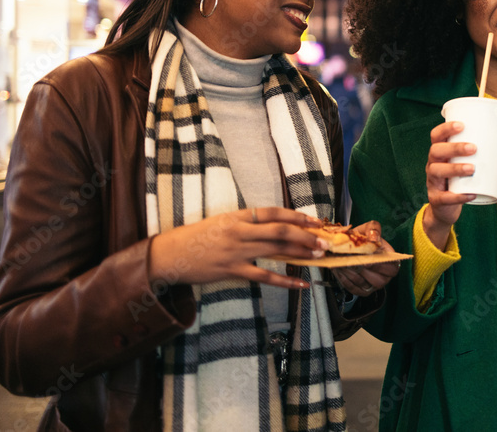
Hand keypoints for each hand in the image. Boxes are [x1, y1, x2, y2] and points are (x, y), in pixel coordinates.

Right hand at [148, 206, 328, 288]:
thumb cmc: (197, 237)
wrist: (170, 254)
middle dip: (306, 236)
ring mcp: (237, 251)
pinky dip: (285, 281)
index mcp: (238, 216)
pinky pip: (264, 276)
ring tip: (319, 255)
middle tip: (325, 241)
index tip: (316, 221)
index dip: (297, 215)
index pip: (274, 212)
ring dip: (300, 253)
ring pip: (276, 250)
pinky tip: (301, 284)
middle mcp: (240, 231)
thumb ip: (246, 223)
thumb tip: (274, 226)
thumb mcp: (222, 221)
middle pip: (281, 231)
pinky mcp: (232, 271)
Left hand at [333, 221, 400, 296]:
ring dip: (350, 272)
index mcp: (391, 261)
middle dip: (361, 269)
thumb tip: (374, 238)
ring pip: (362, 282)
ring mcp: (373, 285)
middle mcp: (384, 276)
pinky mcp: (361, 290)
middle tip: (349, 260)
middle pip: (377, 279)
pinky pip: (352, 287)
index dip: (378, 265)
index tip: (366, 260)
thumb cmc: (364, 237)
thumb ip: (374, 229)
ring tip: (340, 262)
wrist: (353, 244)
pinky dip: (344, 278)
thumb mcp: (370, 227)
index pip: (391, 268)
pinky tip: (338, 268)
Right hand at [423, 121, 496, 249]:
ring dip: (455, 168)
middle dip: (454, 148)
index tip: (462, 125)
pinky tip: (470, 194)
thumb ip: (485, 160)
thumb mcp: (467, 168)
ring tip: (473, 168)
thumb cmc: (457, 180)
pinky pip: (444, 197)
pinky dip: (458, 196)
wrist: (445, 208)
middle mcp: (432, 164)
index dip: (445, 128)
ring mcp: (432, 182)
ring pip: (437, 171)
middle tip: (473, 148)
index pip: (436, 136)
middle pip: (436, 151)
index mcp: (440, 153)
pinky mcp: (436, 199)